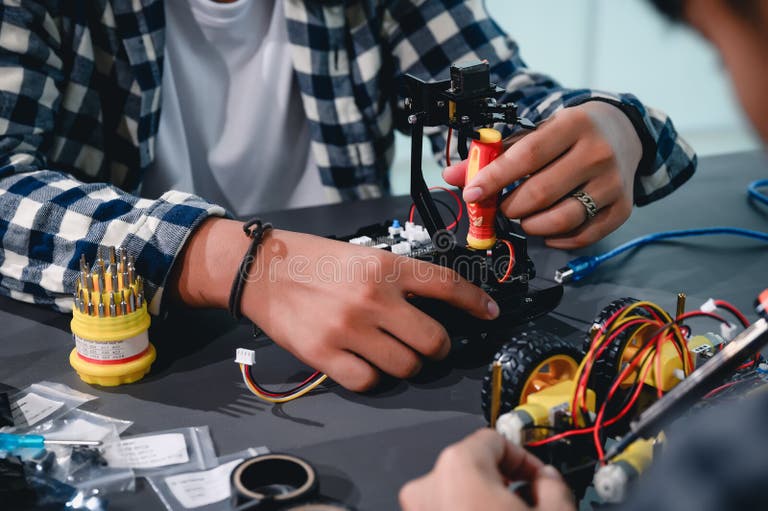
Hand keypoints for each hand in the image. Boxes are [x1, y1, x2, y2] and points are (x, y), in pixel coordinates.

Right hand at [172, 218, 498, 390]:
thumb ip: (396, 277)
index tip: (489, 313)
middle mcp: (372, 297)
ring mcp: (349, 328)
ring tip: (392, 353)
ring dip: (406, 364)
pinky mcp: (325, 354)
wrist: (261, 270)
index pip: (446, 285)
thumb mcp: (362, 254)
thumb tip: (432, 304)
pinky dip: (371, 377)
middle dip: (439, 348)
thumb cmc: (312, 259)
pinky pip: (368, 381)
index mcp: (385, 266)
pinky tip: (363, 362)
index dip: (475, 302)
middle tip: (430, 345)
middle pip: (433, 340)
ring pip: (405, 366)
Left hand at [399, 429, 574, 510]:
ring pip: (458, 491)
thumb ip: (554, 484)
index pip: (495, 439)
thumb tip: (548, 479)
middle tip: (529, 503)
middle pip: (474, 465)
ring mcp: (416, 510)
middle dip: (505, 481)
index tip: (540, 477)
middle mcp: (427, 484)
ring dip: (485, 500)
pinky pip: (444, 509)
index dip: (525, 456)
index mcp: (457, 466)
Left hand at [443, 101, 641, 248]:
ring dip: (531, 225)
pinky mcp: (622, 208)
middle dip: (510, 206)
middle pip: (541, 193)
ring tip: (523, 217)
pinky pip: (582, 236)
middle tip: (501, 206)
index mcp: (573, 125)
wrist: (621, 132)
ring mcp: (613, 183)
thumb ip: (495, 155)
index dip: (495, 178)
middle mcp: (598, 153)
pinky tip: (546, 229)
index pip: (527, 156)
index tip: (472, 193)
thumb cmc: (570, 134)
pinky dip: (556, 239)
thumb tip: (454, 176)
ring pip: (562, 219)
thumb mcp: (537, 133)